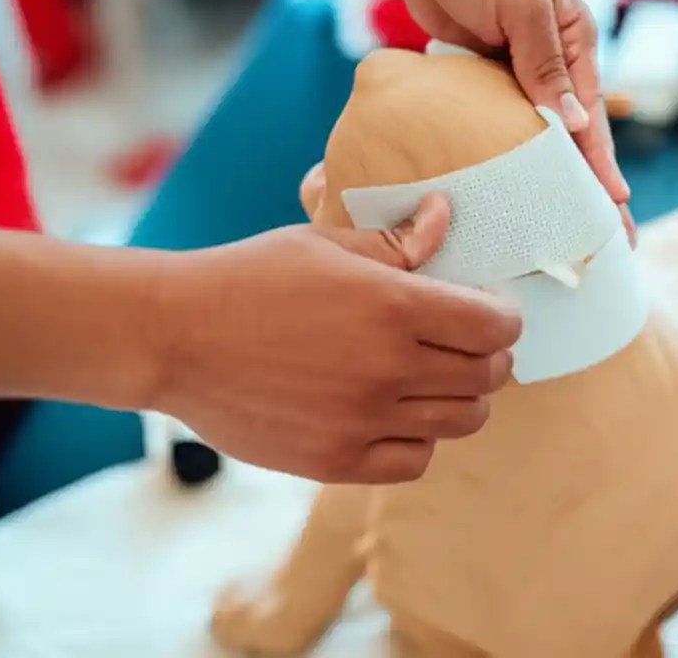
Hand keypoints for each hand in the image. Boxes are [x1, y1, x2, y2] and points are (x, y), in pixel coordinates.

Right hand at [150, 194, 522, 483]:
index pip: (495, 327)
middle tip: (469, 345)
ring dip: (460, 399)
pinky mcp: (335, 460)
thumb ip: (397, 241)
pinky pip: (414, 460)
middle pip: (487, 377)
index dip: (503, 318)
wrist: (173, 337)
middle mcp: (387, 368)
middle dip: (489, 358)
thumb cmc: (251, 278)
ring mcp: (363, 420)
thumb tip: (445, 216)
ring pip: (460, 422)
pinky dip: (419, 440)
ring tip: (437, 380)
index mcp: (393, 307)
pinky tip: (399, 415)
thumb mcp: (325, 243)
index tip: (490, 312)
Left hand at [399, 0, 636, 245]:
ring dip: (551, 180)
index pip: (591, 113)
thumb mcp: (520, 5)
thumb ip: (544, 62)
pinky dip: (509, 160)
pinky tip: (514, 194)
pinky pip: (502, 130)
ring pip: (540, 139)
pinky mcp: (488, 86)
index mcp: (576, 42)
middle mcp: (555, 65)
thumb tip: (572, 123)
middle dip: (590, 185)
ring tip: (565, 228)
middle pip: (576, 135)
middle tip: (608, 236)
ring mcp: (521, 77)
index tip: (614, 203)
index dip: (601, 162)